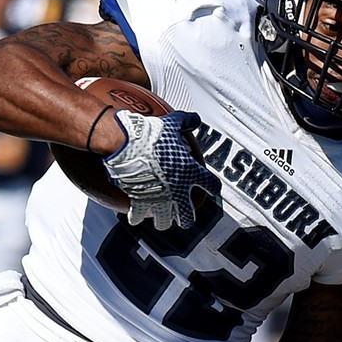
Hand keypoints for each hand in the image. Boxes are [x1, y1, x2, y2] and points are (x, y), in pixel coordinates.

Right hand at [103, 109, 220, 229]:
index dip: (213, 187)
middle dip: (187, 219)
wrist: (127, 143)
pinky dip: (136, 218)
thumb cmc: (151, 134)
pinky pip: (139, 215)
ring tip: (163, 223)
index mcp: (190, 173)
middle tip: (185, 219)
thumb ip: (186, 122)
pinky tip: (135, 219)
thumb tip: (195, 118)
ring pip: (165, 221)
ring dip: (164, 222)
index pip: (211, 185)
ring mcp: (159, 198)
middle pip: (188, 215)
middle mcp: (177, 190)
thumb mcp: (172, 124)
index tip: (213, 189)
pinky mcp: (140, 201)